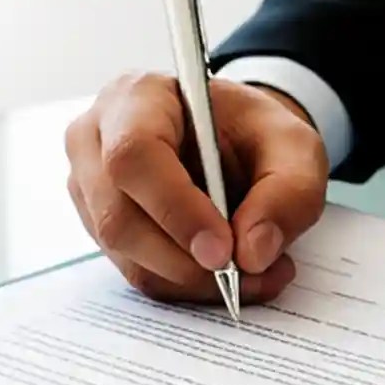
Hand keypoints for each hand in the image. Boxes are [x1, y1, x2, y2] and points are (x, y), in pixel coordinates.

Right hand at [64, 72, 328, 302]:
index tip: (223, 250)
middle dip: (186, 260)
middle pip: (119, 218)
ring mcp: (89, 189)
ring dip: (192, 280)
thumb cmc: (253, 134)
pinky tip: (225, 274)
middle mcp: (96, 142)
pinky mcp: (101, 229)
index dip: (175, 209)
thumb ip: (287, 193)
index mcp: (137, 98)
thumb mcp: (294, 147)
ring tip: (253, 275)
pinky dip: (186, 286)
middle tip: (245, 273)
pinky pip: (137, 273)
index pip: (133, 155)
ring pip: (127, 256)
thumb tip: (253, 252)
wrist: (232, 144)